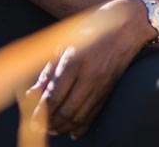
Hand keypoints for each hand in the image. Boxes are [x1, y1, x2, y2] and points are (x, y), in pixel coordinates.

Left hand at [28, 0, 151, 137]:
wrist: (127, 26)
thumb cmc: (92, 29)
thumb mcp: (66, 43)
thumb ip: (49, 69)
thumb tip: (33, 92)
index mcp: (74, 61)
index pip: (55, 95)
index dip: (41, 111)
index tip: (31, 118)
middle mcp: (89, 75)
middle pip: (67, 109)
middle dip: (51, 123)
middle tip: (39, 127)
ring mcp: (101, 84)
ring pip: (80, 115)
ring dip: (64, 126)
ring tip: (53, 129)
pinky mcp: (110, 89)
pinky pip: (94, 114)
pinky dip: (82, 126)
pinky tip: (72, 131)